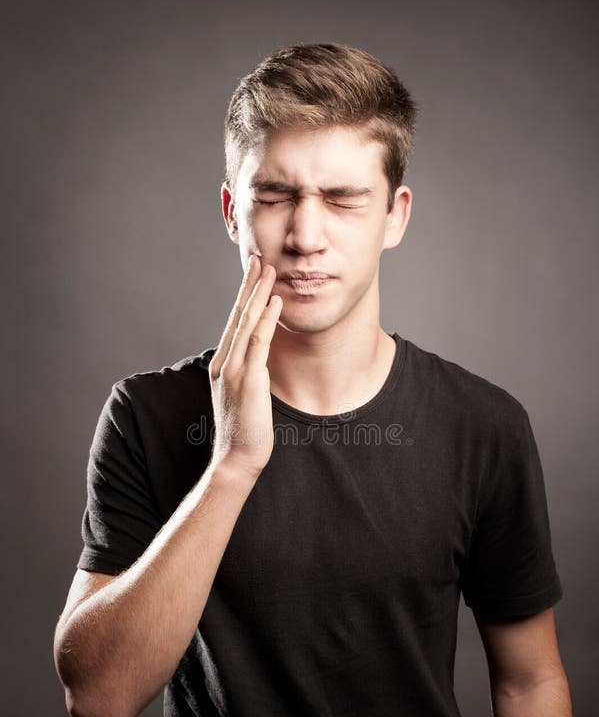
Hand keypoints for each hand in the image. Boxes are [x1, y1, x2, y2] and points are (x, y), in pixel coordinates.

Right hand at [208, 255, 282, 479]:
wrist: (236, 458)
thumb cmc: (245, 430)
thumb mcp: (244, 395)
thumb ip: (249, 372)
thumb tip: (261, 357)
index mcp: (222, 364)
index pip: (234, 322)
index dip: (244, 295)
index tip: (253, 273)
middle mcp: (224, 362)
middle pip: (237, 315)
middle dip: (249, 285)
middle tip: (258, 257)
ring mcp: (234, 370)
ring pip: (246, 323)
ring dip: (259, 293)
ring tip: (269, 269)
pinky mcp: (248, 380)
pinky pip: (257, 343)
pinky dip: (266, 319)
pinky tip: (275, 300)